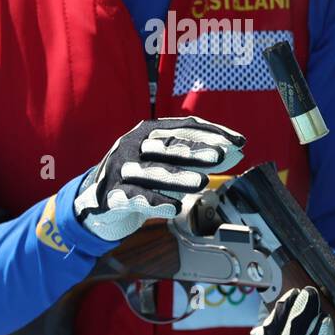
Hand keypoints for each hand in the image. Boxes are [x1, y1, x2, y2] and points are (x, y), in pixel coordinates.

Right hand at [74, 115, 245, 242]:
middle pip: (167, 146)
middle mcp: (132, 145)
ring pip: (152, 172)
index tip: (237, 142)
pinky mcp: (111, 195)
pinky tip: (174, 207)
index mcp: (147, 132)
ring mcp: (120, 170)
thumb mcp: (165, 161)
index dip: (211, 133)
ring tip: (202, 182)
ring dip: (178, 176)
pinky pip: (135, 198)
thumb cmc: (139, 177)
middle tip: (220, 156)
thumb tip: (237, 151)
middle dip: (195, 150)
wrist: (97, 201)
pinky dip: (155, 202)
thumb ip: (196, 156)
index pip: (183, 127)